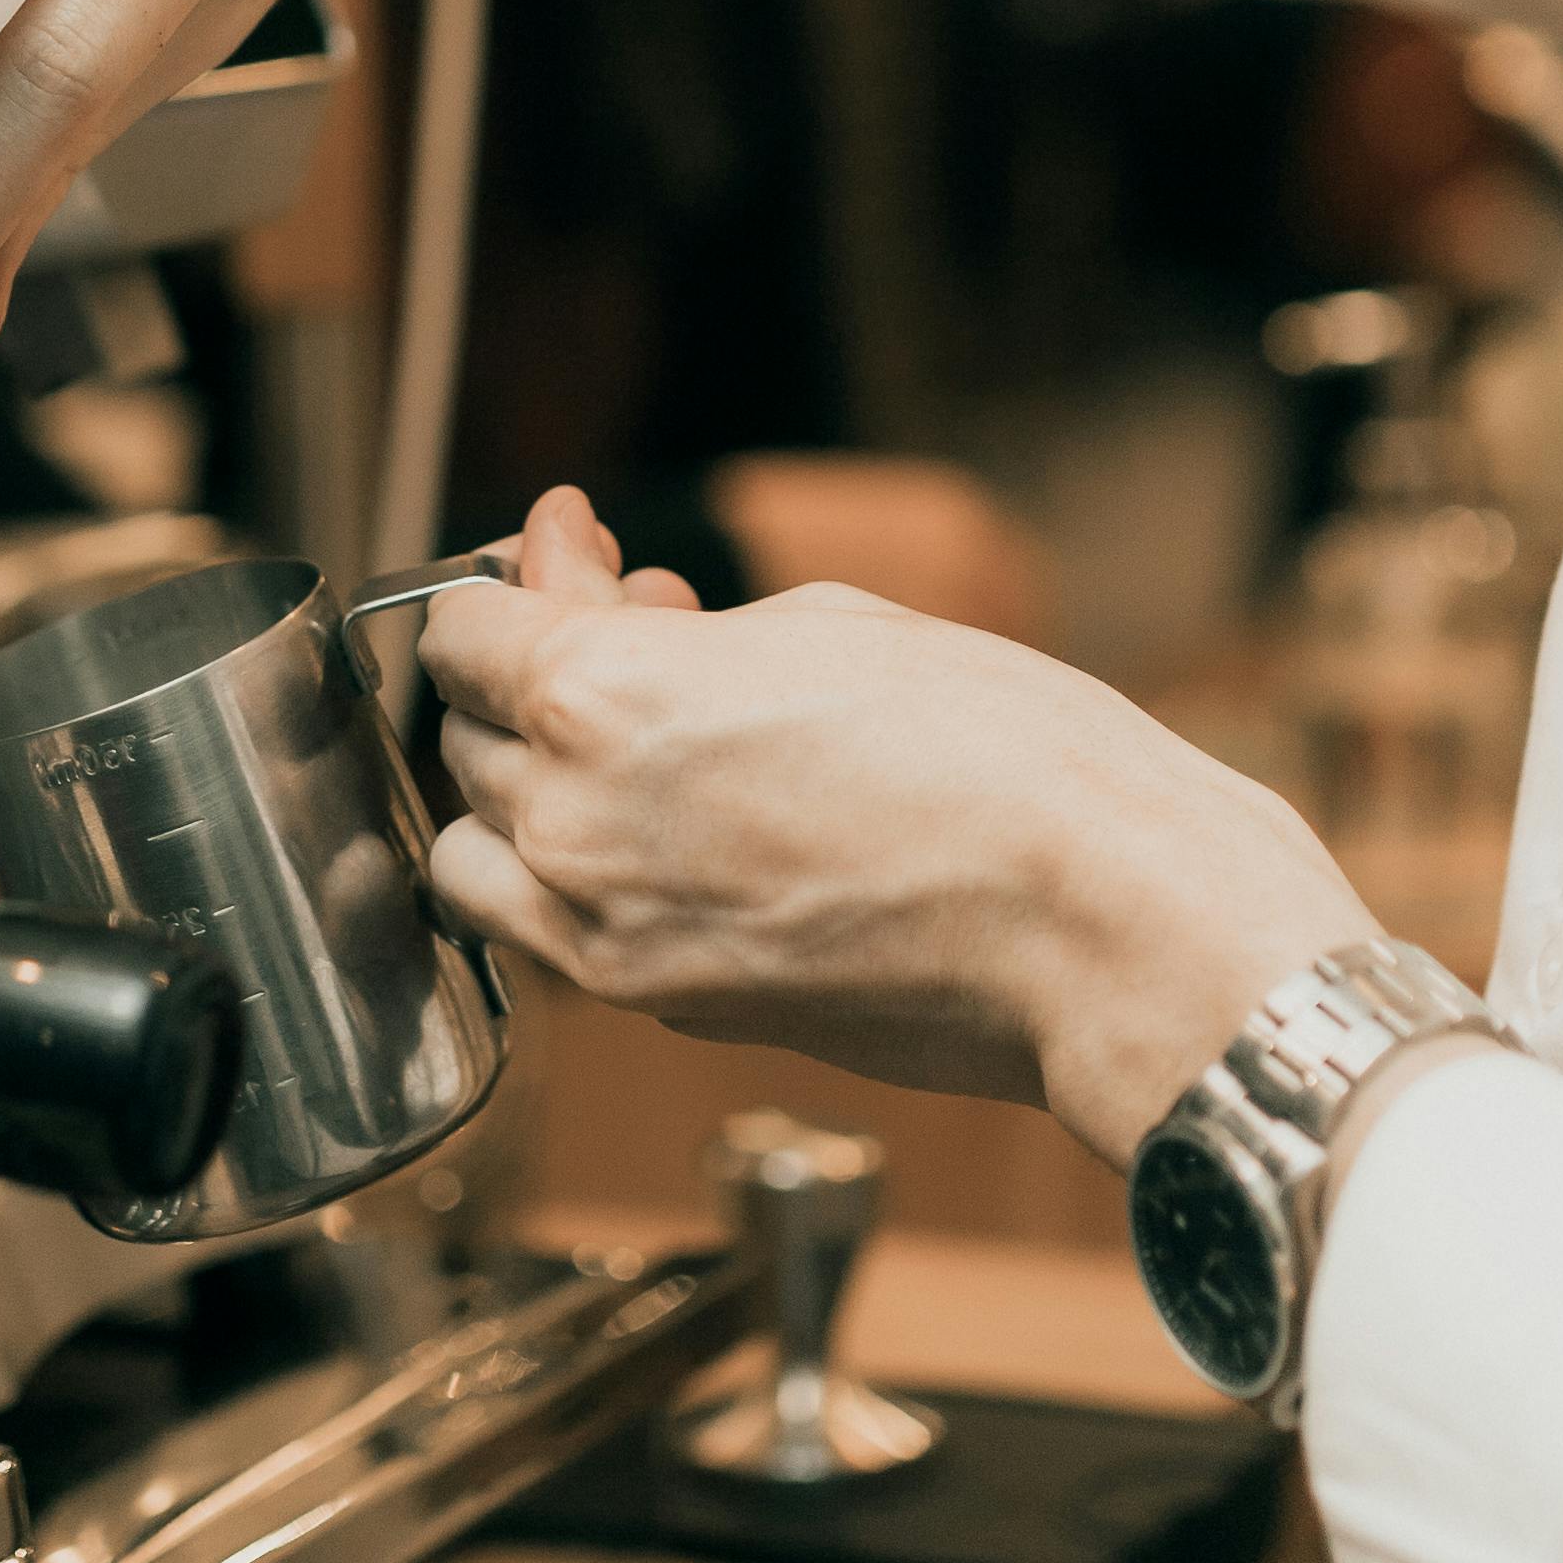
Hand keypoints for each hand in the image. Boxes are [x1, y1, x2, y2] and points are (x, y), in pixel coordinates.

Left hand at [421, 486, 1371, 1161]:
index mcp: (598, 698)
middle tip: (631, 629)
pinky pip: (550, 935)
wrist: (1100, 923)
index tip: (572, 554)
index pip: (461, 632)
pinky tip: (671, 832)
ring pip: (483, 850)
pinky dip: (569, 882)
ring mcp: (606, 935)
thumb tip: (599, 600)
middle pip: (465, 735)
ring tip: (637, 747)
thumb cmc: (1003, 758)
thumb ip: (674, 621)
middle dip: (531, 675)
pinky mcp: (659, 1008)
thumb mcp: (827, 625)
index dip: (517, 582)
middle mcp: (573, 822)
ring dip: (528, 789)